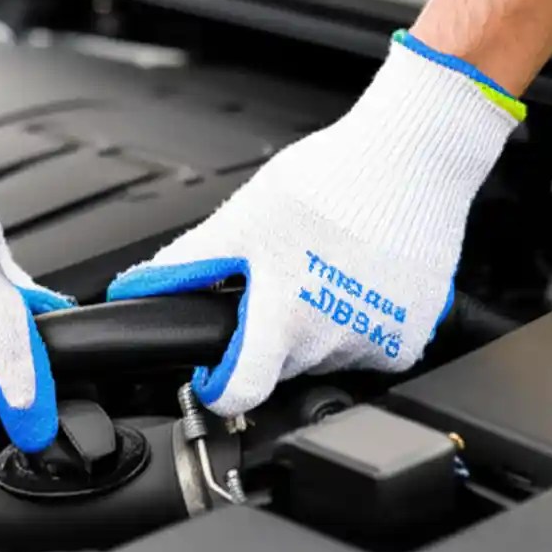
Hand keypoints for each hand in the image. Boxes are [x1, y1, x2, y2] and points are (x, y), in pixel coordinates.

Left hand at [107, 36, 521, 415]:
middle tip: (282, 282)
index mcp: (287, 315)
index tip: (217, 372)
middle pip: (281, 367)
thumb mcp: (244, 218)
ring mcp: (378, 343)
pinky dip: (357, 325)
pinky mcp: (411, 337)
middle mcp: (334, 340)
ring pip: (324, 359)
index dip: (219, 387)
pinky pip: (369, 350)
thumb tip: (137, 288)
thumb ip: (189, 263)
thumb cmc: (333, 180)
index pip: (241, 392)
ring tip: (324, 271)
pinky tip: (358, 281)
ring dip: (316, 329)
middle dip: (269, 336)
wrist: (414, 159)